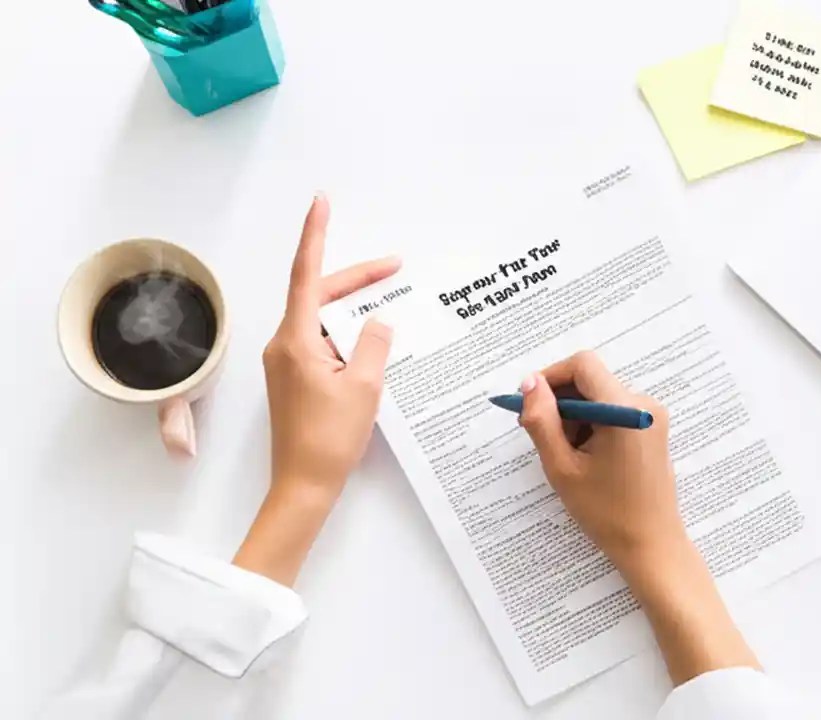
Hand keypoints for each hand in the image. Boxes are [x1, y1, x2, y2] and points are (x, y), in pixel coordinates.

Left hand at [234, 194, 400, 585]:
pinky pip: (323, 345)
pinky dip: (348, 338)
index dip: (316, 235)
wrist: (303, 486)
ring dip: (354, 312)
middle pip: (318, 295)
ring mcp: (287, 363)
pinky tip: (374, 345)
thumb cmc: (330, 439)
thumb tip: (379, 321)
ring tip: (391, 306)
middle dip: (356, 279)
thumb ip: (375, 344)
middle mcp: (284, 345)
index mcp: (296, 340)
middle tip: (395, 267)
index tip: (321, 203)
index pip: (306, 274)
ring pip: (322, 321)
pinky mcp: (295, 380)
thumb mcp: (365, 387)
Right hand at [518, 351, 759, 683]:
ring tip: (565, 456)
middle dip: (560, 402)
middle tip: (539, 435)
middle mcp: (644, 404)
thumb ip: (542, 421)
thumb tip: (530, 384)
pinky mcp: (651, 429)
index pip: (583, 365)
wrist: (651, 545)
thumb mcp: (563, 468)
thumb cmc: (607, 513)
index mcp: (626, 409)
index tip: (529, 402)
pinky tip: (584, 459)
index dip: (551, 376)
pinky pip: (614, 412)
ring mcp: (651, 416)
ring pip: (599, 397)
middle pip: (591, 380)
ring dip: (575, 417)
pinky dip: (592, 426)